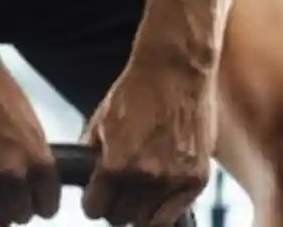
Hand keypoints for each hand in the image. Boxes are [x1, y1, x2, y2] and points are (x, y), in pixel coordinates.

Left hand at [82, 59, 217, 225]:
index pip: (94, 208)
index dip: (92, 202)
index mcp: (116, 164)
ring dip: (138, 210)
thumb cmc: (136, 91)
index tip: (96, 196)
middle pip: (120, 218)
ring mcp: (174, 179)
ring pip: (146, 221)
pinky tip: (158, 195)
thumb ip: (91, 155)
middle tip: (118, 192)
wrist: (175, 71)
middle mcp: (145, 177)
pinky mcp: (197, 178)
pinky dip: (163, 211)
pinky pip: (175, 215)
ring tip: (139, 193)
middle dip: (114, 206)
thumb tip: (85, 179)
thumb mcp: (101, 121)